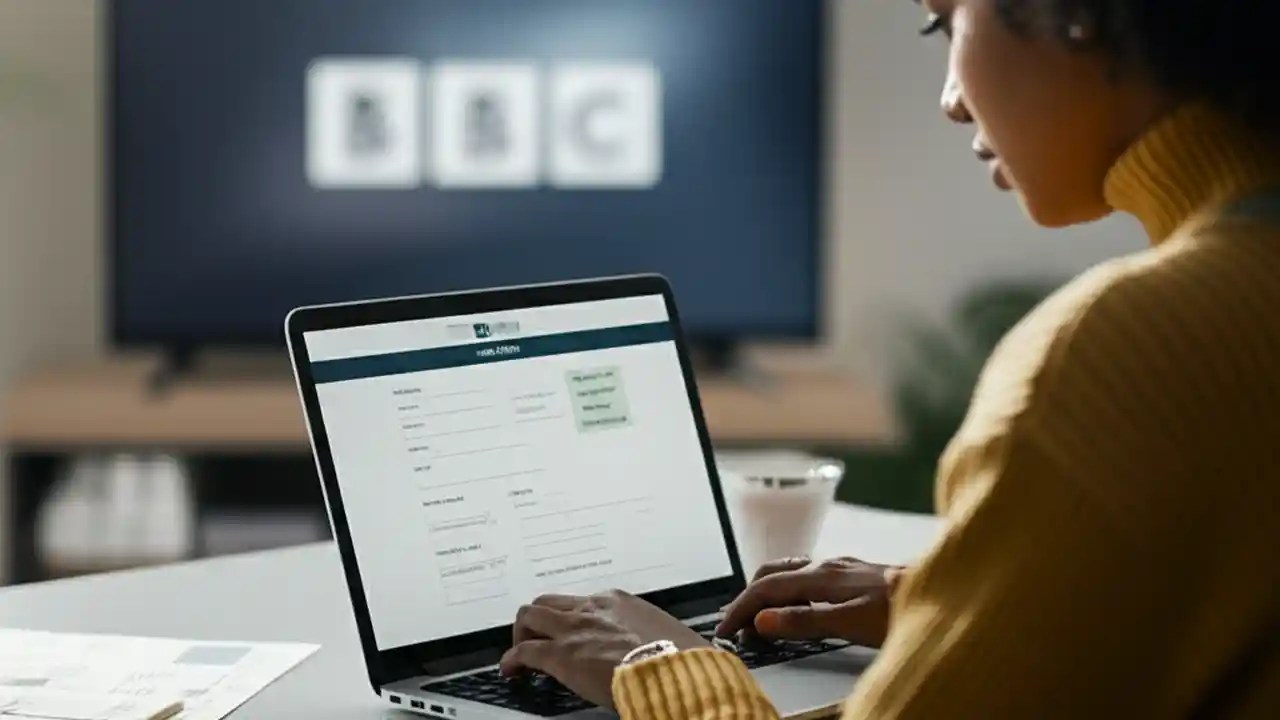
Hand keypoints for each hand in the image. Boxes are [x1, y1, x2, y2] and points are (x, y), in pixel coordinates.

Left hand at [499, 590, 708, 708]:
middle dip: (538, 619)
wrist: (671, 670)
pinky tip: (511, 670)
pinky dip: (512, 659)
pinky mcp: (561, 655)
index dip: (572, 619)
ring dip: (521, 632)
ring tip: (519, 649)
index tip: (572, 633)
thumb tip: (644, 648)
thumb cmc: (676, 656)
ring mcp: (573, 630)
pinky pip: (524, 651)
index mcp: (617, 602)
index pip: (582, 604)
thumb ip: (643, 634)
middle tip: (536, 636)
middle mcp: (591, 608)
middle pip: (549, 602)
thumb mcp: (662, 633)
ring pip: (531, 615)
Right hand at [716, 556, 897, 646]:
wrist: (944, 592)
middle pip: (772, 574)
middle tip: (735, 620)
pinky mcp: (854, 574)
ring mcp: (841, 567)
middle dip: (747, 594)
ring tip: (758, 610)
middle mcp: (826, 566)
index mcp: (820, 577)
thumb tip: (762, 619)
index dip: (740, 609)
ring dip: (767, 590)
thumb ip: (804, 621)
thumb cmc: (899, 611)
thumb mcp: (848, 623)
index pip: (765, 590)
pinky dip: (790, 589)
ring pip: (790, 572)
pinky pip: (808, 575)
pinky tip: (799, 600)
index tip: (725, 630)